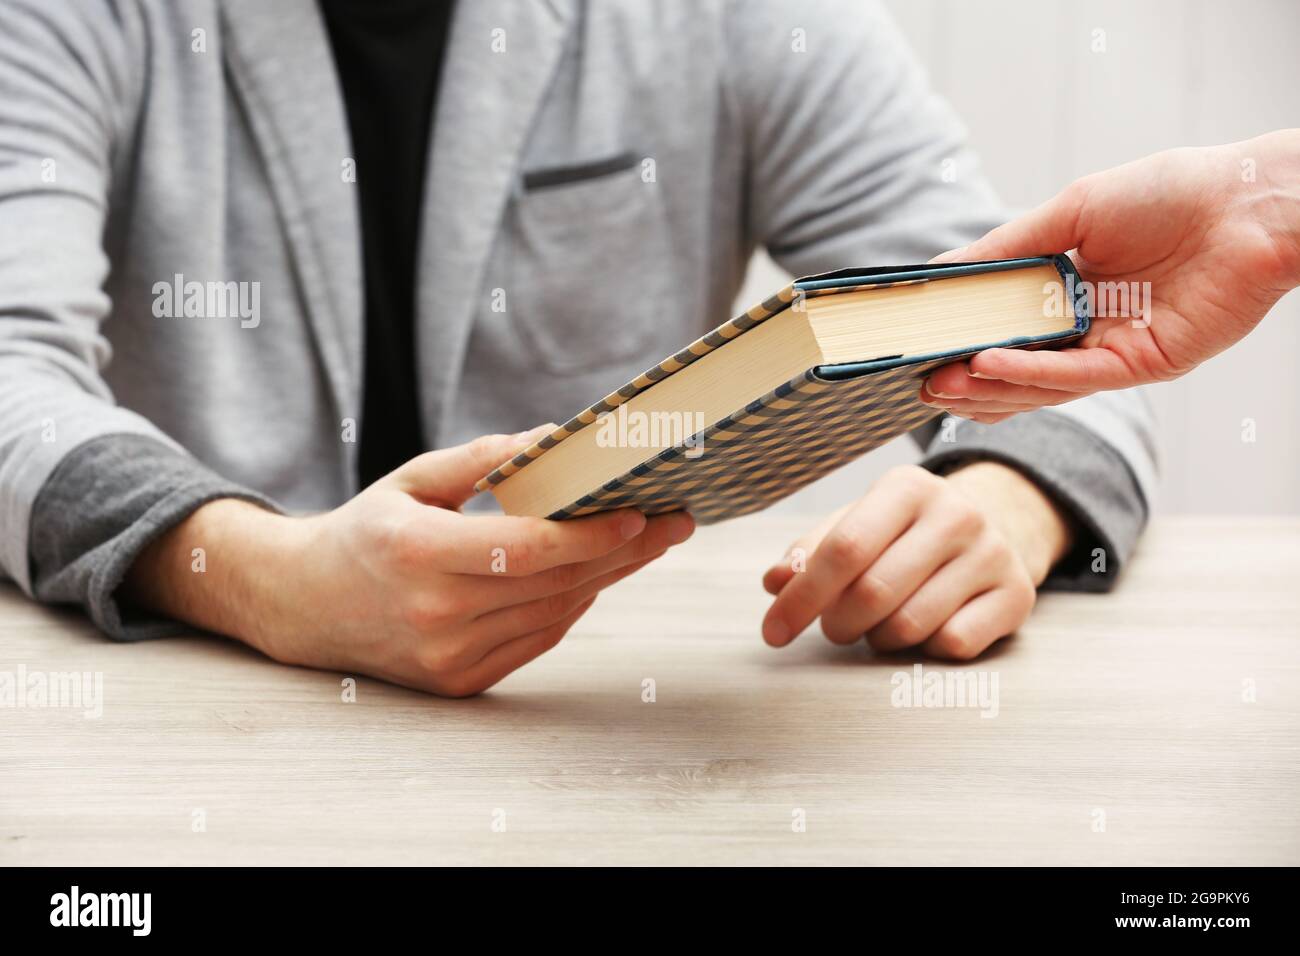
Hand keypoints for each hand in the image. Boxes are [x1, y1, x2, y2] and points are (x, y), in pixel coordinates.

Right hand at [123, 426, 694, 696]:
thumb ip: (481, 458)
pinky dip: (572, 604)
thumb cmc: (366, 529)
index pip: (524, 549)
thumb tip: (554, 439)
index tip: (639, 515)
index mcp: (415, 553)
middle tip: (673, 522)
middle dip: (622, 553)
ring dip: (606, 577)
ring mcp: (447, 657)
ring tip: (647, 542)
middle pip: (553, 583)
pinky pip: (538, 638)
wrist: (308, 605)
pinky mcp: (460, 683)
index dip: (588, 535)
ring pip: (554, 614)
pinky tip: (596, 574)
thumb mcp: (412, 479)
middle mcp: (432, 614)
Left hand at [760, 463, 1072, 658]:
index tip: (773, 633)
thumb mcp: (858, 524)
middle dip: (838, 624)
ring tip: (879, 625)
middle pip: (873, 592)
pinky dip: (925, 650)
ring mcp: (992, 554)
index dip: (801, 596)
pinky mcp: (1017, 595)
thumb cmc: (905, 533)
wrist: (996, 528)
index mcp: (907, 487)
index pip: (843, 548)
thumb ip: (811, 551)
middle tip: (835, 628)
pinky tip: (926, 629)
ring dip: (879, 639)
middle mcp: (956, 513)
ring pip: (910, 626)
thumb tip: (775, 581)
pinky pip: (952, 645)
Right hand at [920, 128, 1299, 422]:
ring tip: (941, 385)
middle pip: (1017, 368)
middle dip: (966, 381)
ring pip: (1041, 383)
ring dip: (988, 387)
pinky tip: (989, 364)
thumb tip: (943, 267)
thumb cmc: (1168, 192)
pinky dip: (1030, 373)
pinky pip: (1078, 376)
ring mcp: (1115, 350)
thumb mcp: (1070, 210)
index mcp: (1069, 292)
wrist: (1247, 200)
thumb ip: (1007, 245)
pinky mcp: (1145, 364)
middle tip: (920, 385)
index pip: (1004, 329)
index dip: (961, 342)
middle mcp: (1088, 328)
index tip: (917, 348)